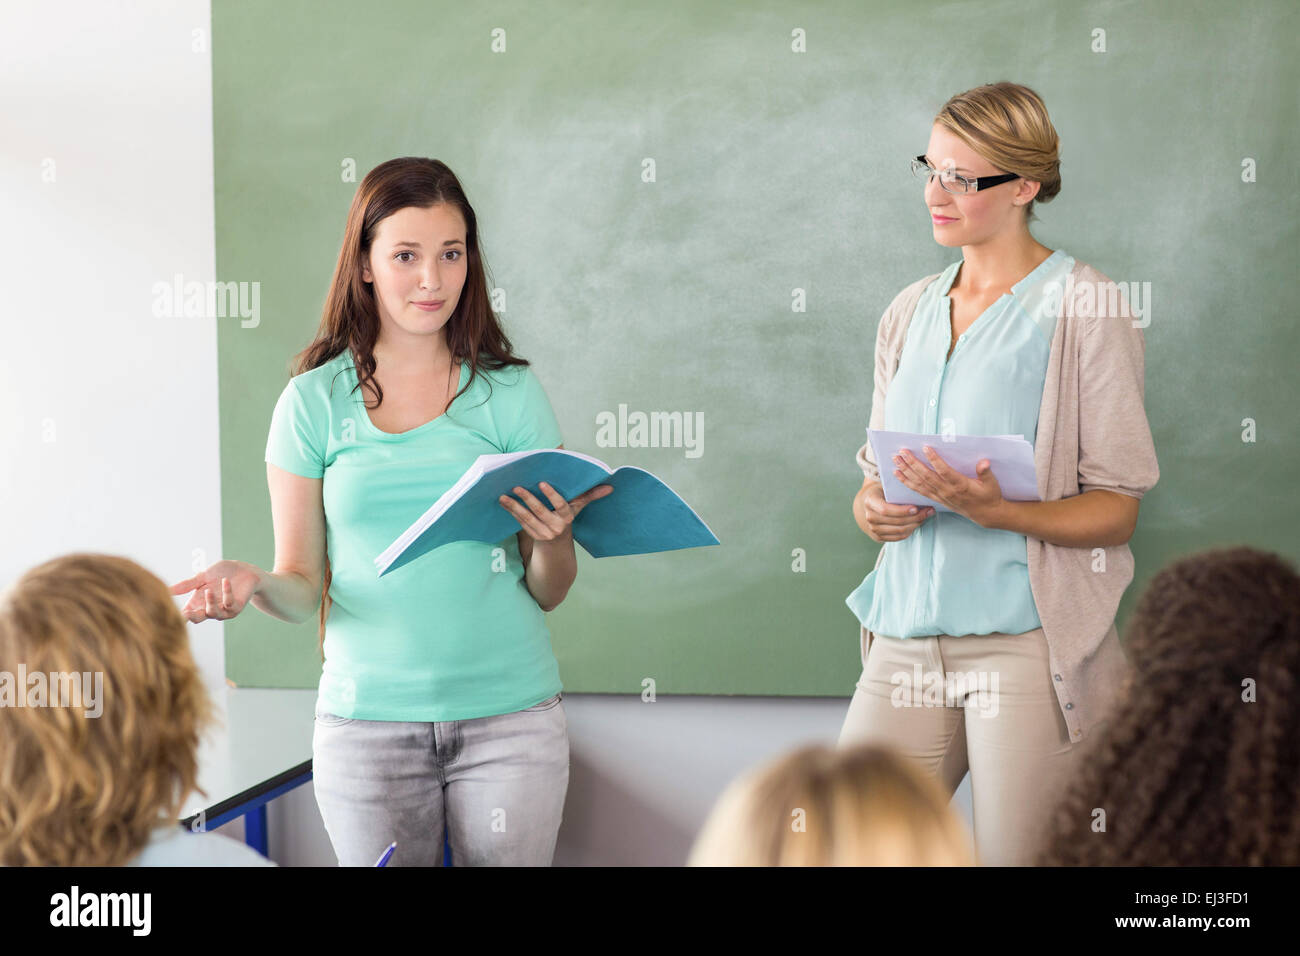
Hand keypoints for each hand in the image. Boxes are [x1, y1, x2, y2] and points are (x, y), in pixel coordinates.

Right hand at [170, 560, 260, 623]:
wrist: (244, 571)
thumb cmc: (222, 574)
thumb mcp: (202, 577)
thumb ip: (187, 584)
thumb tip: (167, 590)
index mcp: (198, 603)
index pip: (186, 613)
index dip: (179, 615)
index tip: (171, 614)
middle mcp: (209, 609)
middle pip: (197, 618)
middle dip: (192, 617)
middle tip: (186, 613)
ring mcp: (224, 610)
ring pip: (213, 613)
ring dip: (210, 603)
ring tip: (208, 590)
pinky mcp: (236, 607)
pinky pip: (230, 603)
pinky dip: (227, 592)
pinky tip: (226, 581)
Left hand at [498, 481, 613, 543]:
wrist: (557, 549)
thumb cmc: (566, 520)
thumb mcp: (578, 509)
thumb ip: (590, 496)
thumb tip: (610, 487)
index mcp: (567, 517)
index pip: (561, 505)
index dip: (551, 495)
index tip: (541, 483)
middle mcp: (556, 527)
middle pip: (540, 511)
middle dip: (527, 499)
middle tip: (516, 487)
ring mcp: (543, 533)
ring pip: (527, 518)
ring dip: (514, 507)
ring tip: (503, 496)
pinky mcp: (532, 536)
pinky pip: (520, 523)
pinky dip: (511, 512)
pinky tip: (503, 503)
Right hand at [862, 482, 933, 541]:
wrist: (870, 505)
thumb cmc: (883, 493)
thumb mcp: (886, 487)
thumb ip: (898, 490)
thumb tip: (919, 492)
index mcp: (870, 501)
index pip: (885, 510)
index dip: (902, 511)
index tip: (916, 508)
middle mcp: (869, 517)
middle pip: (896, 522)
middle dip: (915, 517)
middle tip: (929, 511)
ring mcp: (873, 529)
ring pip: (899, 531)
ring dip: (915, 524)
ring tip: (925, 517)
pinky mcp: (879, 537)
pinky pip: (899, 537)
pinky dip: (911, 531)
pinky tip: (917, 523)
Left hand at [891, 445, 1004, 526]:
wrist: (986, 514)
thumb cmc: (989, 496)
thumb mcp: (992, 484)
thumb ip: (986, 473)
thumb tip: (984, 463)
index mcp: (960, 485)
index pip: (944, 472)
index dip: (934, 460)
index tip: (926, 448)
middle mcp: (947, 491)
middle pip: (927, 476)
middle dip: (913, 464)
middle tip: (902, 452)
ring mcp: (940, 496)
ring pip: (920, 483)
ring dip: (906, 471)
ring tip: (896, 460)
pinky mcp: (936, 499)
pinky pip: (919, 491)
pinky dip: (907, 482)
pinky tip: (898, 474)